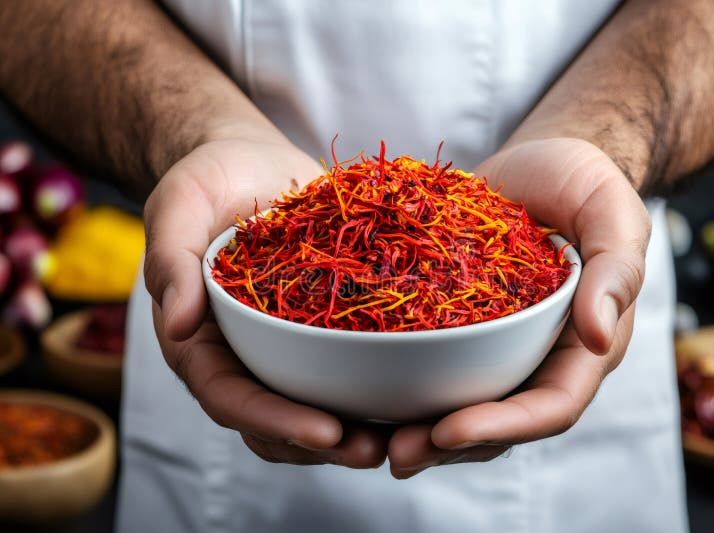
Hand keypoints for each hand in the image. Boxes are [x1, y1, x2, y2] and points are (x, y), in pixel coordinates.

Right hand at [144, 132, 386, 467]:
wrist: (251, 161)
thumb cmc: (206, 181)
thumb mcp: (177, 206)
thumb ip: (169, 262)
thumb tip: (174, 325)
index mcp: (201, 340)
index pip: (231, 397)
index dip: (275, 421)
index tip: (325, 432)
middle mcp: (244, 353)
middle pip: (277, 417)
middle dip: (322, 442)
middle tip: (373, 450)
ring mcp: (285, 343)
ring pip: (316, 402)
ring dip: (355, 426)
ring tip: (403, 436)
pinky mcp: (323, 324)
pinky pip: (347, 362)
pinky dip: (376, 382)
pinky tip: (416, 388)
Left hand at [387, 138, 650, 477]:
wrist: (536, 163)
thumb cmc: (584, 183)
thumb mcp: (612, 211)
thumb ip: (617, 268)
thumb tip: (601, 336)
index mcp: (581, 345)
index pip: (551, 405)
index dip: (503, 426)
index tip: (449, 430)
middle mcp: (535, 356)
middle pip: (498, 421)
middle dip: (448, 444)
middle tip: (396, 454)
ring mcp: (492, 343)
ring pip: (458, 402)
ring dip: (415, 427)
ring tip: (365, 440)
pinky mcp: (455, 323)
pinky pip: (427, 360)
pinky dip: (396, 380)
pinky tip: (353, 388)